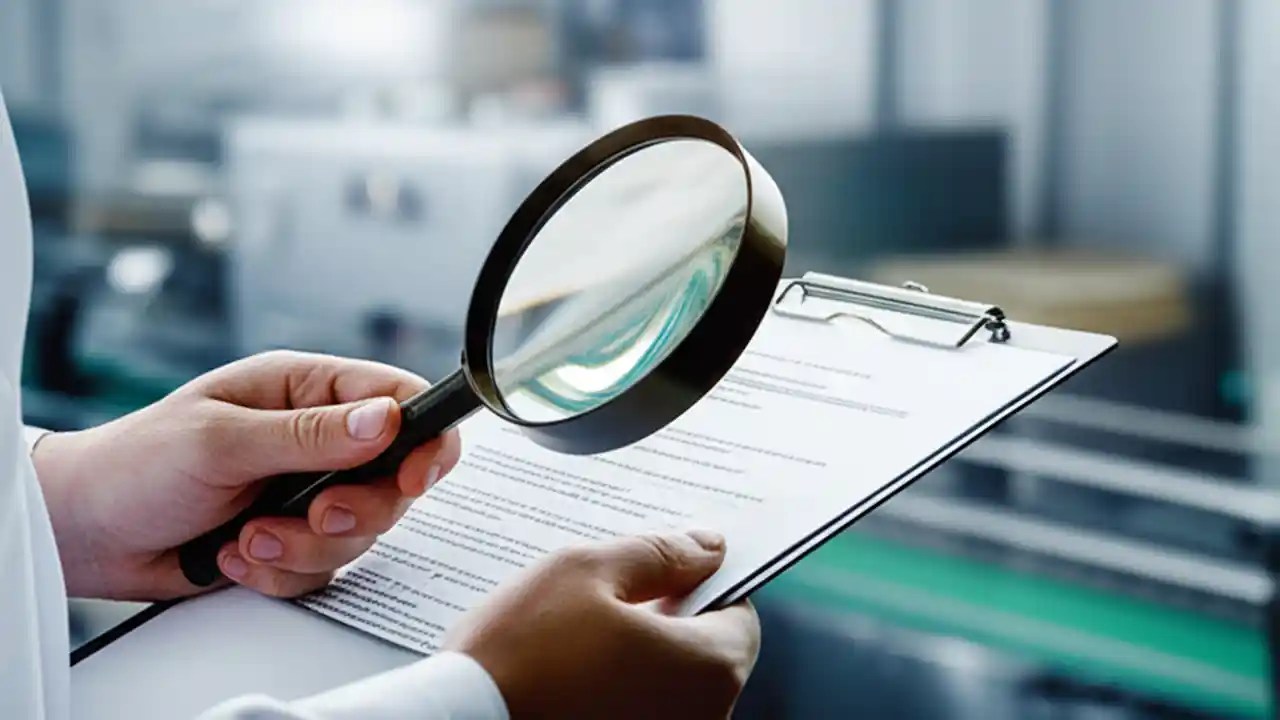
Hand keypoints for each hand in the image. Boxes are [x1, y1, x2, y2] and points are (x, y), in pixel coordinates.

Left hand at [32, 350, 460, 600]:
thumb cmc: (137, 463)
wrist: (88, 532)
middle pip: (393, 478)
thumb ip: (308, 435)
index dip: (423, 438)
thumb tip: (386, 421)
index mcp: (305, 390)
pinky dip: (282, 572)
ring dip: (306, 546)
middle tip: (314, 514)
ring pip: (361, 531)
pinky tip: (233, 556)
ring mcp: (306, 492)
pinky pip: (324, 568)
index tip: (413, 475)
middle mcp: (317, 440)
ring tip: (249, 538)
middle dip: (355, 508)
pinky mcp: (294, 539)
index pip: (399, 400)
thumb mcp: (221, 440)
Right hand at [444, 531, 760, 719]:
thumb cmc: (519, 653)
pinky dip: (615, 693)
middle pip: (705, 655)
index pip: (739, 616)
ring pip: (668, 688)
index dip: (702, 585)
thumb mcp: (588, 571)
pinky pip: (637, 712)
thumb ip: (659, 553)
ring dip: (638, 659)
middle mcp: (701, 719)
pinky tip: (567, 676)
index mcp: (707, 668)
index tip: (662, 572)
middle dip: (666, 621)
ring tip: (575, 639)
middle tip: (606, 600)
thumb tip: (707, 548)